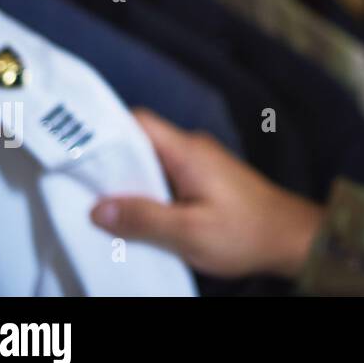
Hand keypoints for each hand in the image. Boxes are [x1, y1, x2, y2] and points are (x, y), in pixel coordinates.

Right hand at [90, 109, 324, 278]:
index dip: (103, 131)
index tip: (72, 146)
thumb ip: (144, 218)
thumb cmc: (246, 233)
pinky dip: (145, 193)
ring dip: (126, 182)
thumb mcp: (189, 232)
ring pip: (150, 164)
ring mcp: (199, 165)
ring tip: (95, 203)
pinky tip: (131, 215)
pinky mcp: (203, 182)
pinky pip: (164, 179)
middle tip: (74, 183)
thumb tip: (97, 209)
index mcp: (187, 152)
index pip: (138, 122)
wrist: (291, 239)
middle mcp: (192, 150)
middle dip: (108, 162)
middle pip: (139, 143)